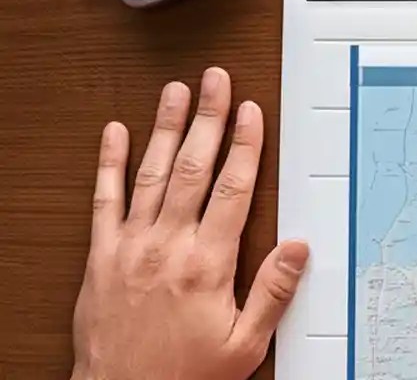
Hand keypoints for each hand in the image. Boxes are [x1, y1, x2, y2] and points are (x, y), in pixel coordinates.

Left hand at [72, 68, 309, 379]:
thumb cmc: (182, 376)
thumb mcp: (243, 346)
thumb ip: (273, 294)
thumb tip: (298, 249)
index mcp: (207, 264)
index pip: (232, 189)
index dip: (244, 146)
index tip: (250, 113)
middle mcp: (167, 246)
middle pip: (192, 168)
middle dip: (206, 119)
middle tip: (214, 82)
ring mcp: (130, 247)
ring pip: (151, 174)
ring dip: (164, 128)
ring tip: (174, 92)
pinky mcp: (101, 257)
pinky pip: (104, 201)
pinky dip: (110, 164)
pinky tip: (116, 135)